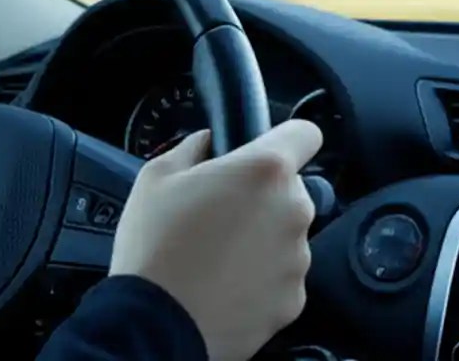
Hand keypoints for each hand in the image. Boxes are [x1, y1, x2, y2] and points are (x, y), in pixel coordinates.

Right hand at [110, 119, 322, 360]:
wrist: (153, 325)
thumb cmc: (154, 247)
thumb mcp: (156, 177)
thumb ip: (193, 147)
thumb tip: (207, 142)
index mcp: (265, 171)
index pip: (305, 133)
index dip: (285, 139)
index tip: (265, 151)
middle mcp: (292, 211)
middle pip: (290, 190)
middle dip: (262, 196)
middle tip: (220, 212)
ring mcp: (297, 259)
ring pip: (286, 234)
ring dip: (262, 238)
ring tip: (217, 255)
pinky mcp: (294, 299)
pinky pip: (282, 276)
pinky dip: (261, 278)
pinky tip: (225, 284)